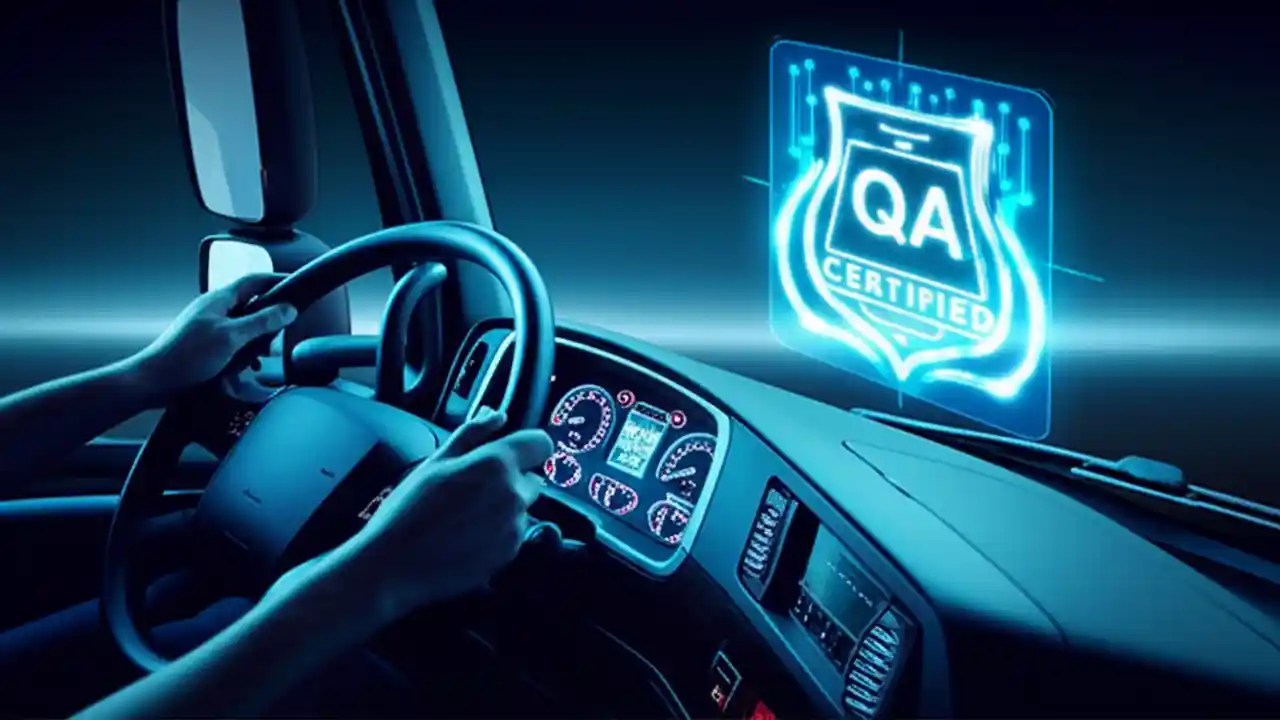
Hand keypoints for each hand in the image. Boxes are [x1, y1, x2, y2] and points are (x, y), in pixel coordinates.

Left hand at [135, 274, 297, 393]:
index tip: (298, 285)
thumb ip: (261, 322)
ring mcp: (208, 327)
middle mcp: (214, 310)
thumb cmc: (188, 356)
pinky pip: (233, 341)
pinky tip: (249, 366)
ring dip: (258, 337)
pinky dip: (246, 350)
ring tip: (268, 353)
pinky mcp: (205, 345)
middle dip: (271, 315)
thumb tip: (289, 309)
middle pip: (251, 303)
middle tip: (286, 327)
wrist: (154, 381)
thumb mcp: (231, 337)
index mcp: (219, 300)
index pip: (254, 281)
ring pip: (243, 324)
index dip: (277, 280)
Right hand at [332, 407, 551, 621]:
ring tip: (464, 517)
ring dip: (504, 509)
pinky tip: (466, 537)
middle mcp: (514, 495)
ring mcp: (514, 528)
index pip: (541, 444)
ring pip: (521, 509)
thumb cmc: (408, 508)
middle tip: (472, 490)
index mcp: (496, 464)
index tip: (510, 453)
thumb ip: (473, 433)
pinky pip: (513, 535)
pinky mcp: (510, 555)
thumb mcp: (436, 461)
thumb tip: (497, 415)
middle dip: (511, 480)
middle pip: (531, 479)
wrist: (392, 564)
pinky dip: (498, 534)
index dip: (527, 446)